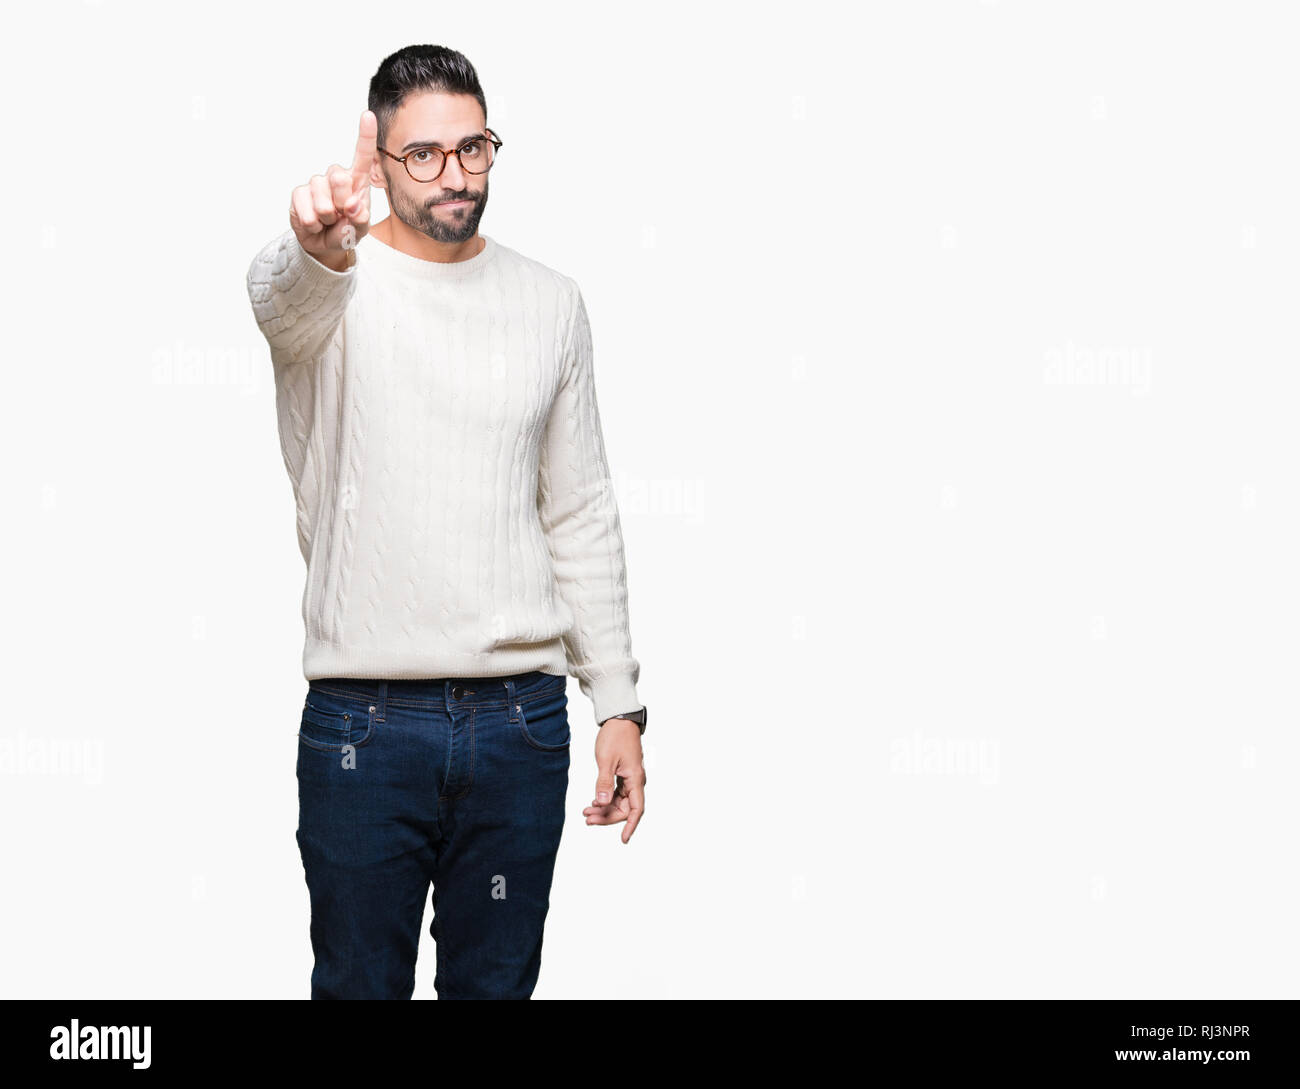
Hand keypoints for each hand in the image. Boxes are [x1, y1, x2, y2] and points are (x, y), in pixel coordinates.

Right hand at [289, 109, 376, 267]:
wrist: (324, 244)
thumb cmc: (346, 230)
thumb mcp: (360, 229)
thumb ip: (361, 219)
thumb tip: (353, 205)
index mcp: (357, 181)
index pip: (362, 156)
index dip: (366, 136)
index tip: (368, 116)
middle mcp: (336, 177)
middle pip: (339, 178)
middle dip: (342, 204)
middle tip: (342, 215)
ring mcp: (316, 183)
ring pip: (322, 199)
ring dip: (327, 218)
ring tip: (329, 221)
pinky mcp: (299, 193)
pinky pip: (306, 210)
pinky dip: (313, 223)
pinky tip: (315, 223)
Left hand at [584, 719, 645, 842]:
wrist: (619, 720)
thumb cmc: (615, 737)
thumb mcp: (606, 760)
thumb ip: (604, 782)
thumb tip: (602, 803)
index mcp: (635, 779)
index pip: (637, 809)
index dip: (630, 826)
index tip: (623, 839)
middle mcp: (635, 781)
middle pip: (625, 808)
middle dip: (607, 817)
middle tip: (587, 819)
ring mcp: (629, 778)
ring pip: (619, 802)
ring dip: (604, 809)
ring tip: (586, 813)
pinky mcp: (623, 775)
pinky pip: (616, 794)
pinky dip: (605, 799)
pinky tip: (593, 802)